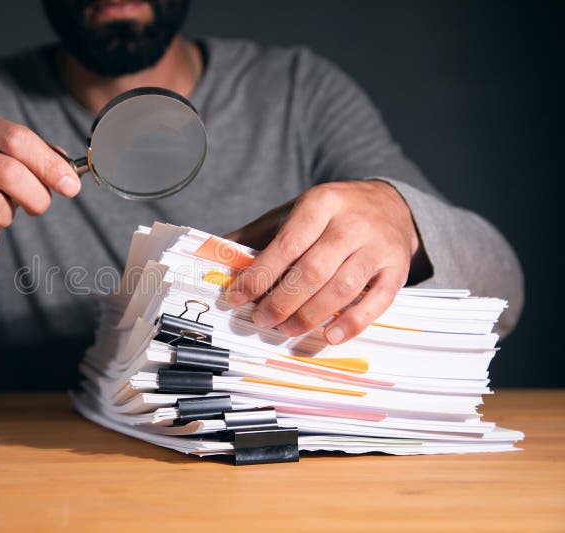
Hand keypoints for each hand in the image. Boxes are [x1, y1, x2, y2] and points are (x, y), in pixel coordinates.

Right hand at [0, 111, 80, 305]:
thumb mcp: (5, 162)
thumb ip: (37, 160)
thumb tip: (70, 173)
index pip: (17, 138)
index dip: (49, 164)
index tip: (71, 186)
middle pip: (9, 171)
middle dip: (37, 196)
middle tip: (40, 207)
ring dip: (8, 217)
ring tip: (0, 215)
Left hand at [224, 180, 420, 343]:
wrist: (389, 204)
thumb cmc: (331, 214)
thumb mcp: (294, 212)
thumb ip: (258, 234)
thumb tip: (216, 256)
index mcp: (321, 204)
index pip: (286, 244)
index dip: (260, 275)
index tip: (237, 296)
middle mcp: (352, 223)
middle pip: (313, 271)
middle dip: (281, 301)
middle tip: (261, 319)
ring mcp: (377, 247)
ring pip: (341, 289)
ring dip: (309, 316)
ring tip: (285, 329)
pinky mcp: (397, 269)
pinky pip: (377, 302)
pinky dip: (352, 323)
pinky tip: (328, 336)